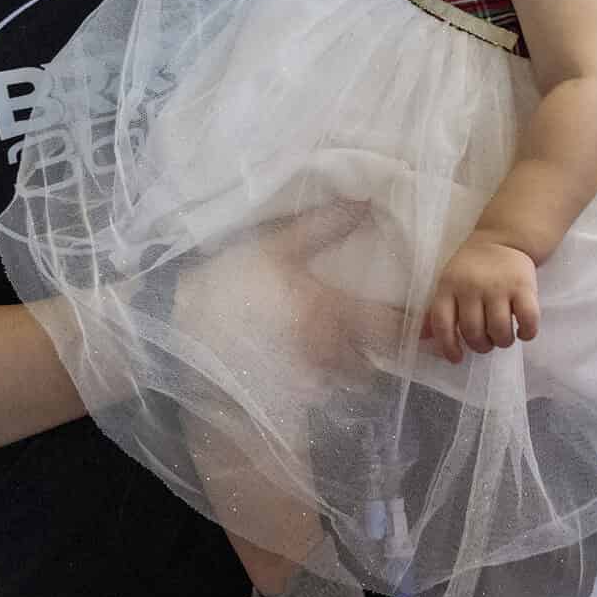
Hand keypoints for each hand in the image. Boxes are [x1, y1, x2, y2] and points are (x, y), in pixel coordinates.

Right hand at [176, 201, 410, 380]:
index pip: (391, 329)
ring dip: (353, 369)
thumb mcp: (273, 245)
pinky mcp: (283, 393)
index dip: (411, 327)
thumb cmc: (228, 280)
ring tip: (342, 348)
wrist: (177, 323)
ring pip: (348, 382)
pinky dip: (323, 381)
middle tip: (377, 334)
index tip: (420, 321)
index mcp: (331, 312)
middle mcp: (327, 352)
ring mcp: (305, 378)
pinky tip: (309, 363)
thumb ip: (322, 226)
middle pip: (375, 365)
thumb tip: (365, 203)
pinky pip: (319, 392)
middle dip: (380, 354)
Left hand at [423, 237, 540, 361]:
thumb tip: (422, 338)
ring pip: (499, 329)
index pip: (442, 323)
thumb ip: (437, 311)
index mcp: (449, 287)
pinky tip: (523, 332)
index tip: (457, 358)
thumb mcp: (449, 284)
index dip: (448, 346)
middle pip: (473, 331)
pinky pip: (528, 319)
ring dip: (502, 342)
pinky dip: (527, 333)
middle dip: (481, 346)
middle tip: (486, 342)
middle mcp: (472, 287)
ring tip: (503, 338)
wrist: (503, 238)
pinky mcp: (524, 287)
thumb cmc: (471, 268)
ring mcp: (499, 287)